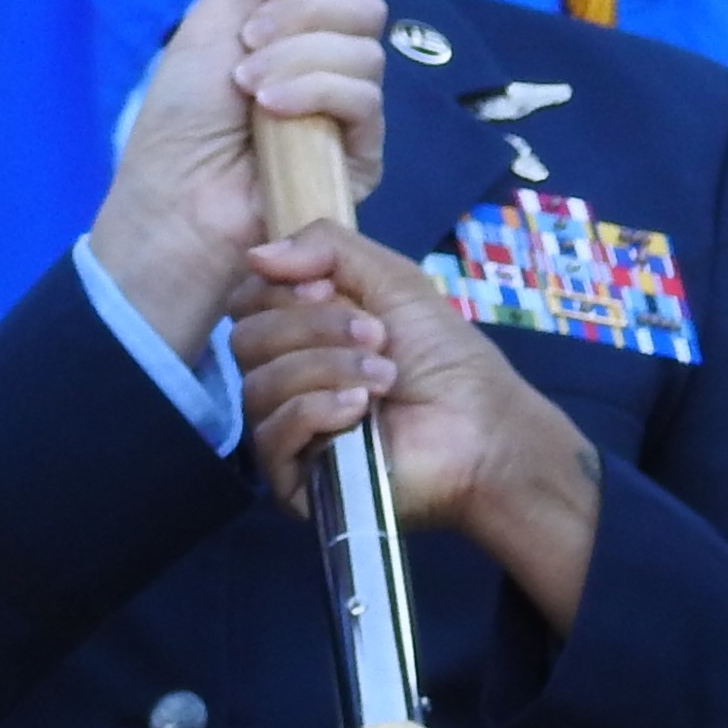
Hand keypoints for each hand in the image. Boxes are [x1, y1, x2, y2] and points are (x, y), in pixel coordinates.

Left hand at [88, 0, 384, 350]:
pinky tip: (271, 110)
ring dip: (299, 57)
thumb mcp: (208, 28)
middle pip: (365, 5)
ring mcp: (348, 115)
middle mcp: (329, 67)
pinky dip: (316, 91)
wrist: (171, 209)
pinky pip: (366, 100)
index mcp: (295, 32)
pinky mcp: (360, 158)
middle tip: (251, 39)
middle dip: (306, 11)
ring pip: (365, 50)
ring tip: (248, 88)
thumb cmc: (178, 126)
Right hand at [233, 226, 603, 635]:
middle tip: (377, 336)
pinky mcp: (294, 480)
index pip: (246, 303)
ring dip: (327, 368)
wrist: (481, 428)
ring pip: (259, 385)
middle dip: (314, 328)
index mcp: (297, 333)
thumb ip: (326, 248)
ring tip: (384, 377)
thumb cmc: (442, 355)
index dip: (282, 290)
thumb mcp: (390, 279)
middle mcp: (282, 379)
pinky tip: (358, 410)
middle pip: (247, 340)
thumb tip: (255, 254)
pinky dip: (314, 410)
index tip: (330, 289)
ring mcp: (285, 431)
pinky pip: (270, 435)